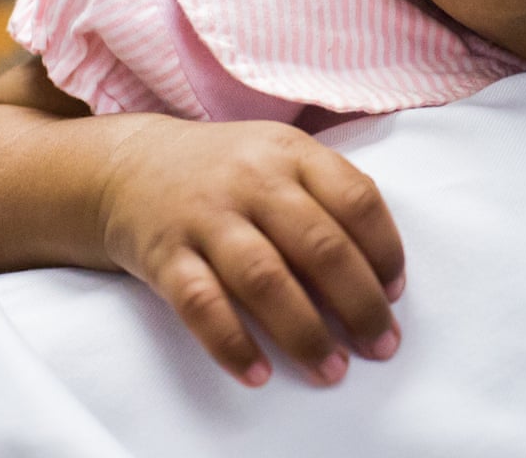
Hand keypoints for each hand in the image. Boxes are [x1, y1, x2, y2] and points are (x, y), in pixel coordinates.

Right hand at [96, 114, 404, 387]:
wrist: (130, 166)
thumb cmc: (228, 170)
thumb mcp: (281, 155)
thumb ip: (330, 191)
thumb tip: (381, 265)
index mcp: (291, 152)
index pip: (356, 199)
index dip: (384, 250)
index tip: (395, 292)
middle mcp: (253, 178)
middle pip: (319, 246)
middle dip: (359, 303)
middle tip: (380, 343)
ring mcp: (207, 215)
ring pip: (265, 279)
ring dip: (304, 332)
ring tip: (330, 369)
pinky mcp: (165, 254)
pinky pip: (201, 305)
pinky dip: (232, 343)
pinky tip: (259, 373)